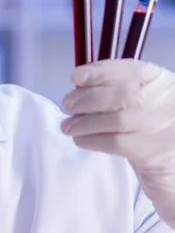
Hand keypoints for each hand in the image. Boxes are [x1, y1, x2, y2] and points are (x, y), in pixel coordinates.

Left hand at [61, 59, 174, 227]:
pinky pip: (116, 143)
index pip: (130, 69)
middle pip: (122, 95)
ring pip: (117, 121)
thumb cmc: (152, 125)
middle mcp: (164, 102)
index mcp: (160, 82)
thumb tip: (80, 85)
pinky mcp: (151, 153)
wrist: (173, 162)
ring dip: (85, 122)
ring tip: (68, 126)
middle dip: (87, 98)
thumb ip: (116, 88)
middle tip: (68, 105)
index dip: (99, 72)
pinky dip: (92, 140)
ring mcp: (159, 127)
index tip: (76, 76)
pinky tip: (81, 140)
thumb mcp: (142, 99)